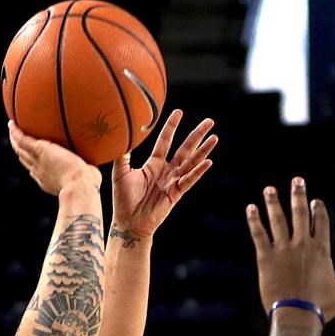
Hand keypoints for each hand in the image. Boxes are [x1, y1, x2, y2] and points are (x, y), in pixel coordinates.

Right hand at [8, 121, 101, 197]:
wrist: (79, 187)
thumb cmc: (89, 187)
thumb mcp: (90, 176)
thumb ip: (91, 168)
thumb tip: (102, 164)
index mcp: (49, 179)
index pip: (38, 170)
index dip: (34, 162)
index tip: (35, 157)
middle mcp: (39, 171)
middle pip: (26, 159)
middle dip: (22, 150)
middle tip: (19, 141)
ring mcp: (37, 161)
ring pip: (20, 149)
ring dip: (15, 139)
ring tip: (12, 128)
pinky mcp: (39, 151)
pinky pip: (22, 139)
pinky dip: (15, 132)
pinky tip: (12, 122)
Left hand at [109, 110, 216, 243]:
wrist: (129, 223)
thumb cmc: (123, 200)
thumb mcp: (121, 173)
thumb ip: (122, 155)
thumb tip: (120, 136)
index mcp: (154, 164)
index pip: (165, 141)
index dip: (172, 127)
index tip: (179, 112)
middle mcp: (166, 171)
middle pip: (185, 149)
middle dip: (197, 135)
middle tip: (209, 121)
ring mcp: (173, 182)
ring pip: (191, 163)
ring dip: (203, 150)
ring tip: (214, 137)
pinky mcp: (176, 194)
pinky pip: (189, 180)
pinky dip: (198, 171)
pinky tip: (208, 162)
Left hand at [244, 177, 334, 320]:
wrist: (296, 316)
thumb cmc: (321, 308)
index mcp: (321, 251)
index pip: (321, 222)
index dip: (319, 210)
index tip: (316, 201)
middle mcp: (302, 245)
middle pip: (301, 214)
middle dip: (299, 196)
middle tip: (297, 180)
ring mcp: (283, 249)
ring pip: (278, 220)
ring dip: (273, 203)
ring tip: (269, 189)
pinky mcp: (266, 257)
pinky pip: (259, 234)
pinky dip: (254, 220)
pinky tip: (250, 208)